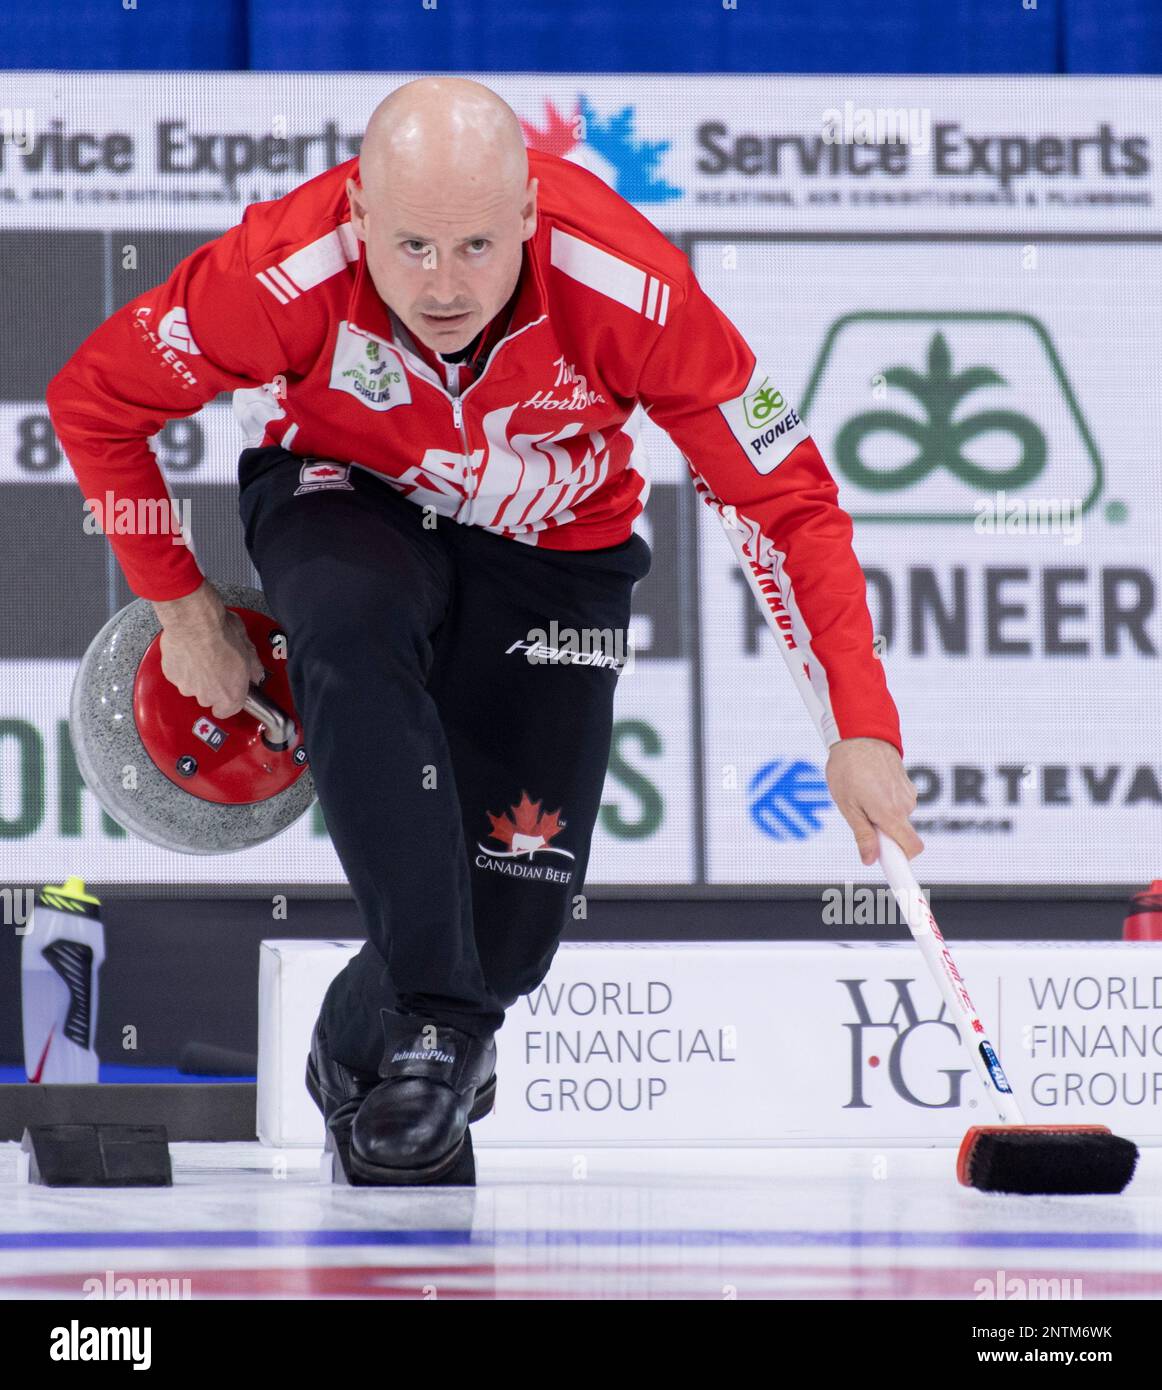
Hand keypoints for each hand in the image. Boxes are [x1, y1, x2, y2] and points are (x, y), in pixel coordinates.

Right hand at [154, 581, 266, 719]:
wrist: (195, 622)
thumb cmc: (223, 634)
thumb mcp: (249, 649)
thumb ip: (254, 668)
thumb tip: (256, 674)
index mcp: (230, 695)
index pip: (228, 711)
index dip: (229, 699)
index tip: (230, 688)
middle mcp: (207, 696)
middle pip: (209, 698)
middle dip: (213, 683)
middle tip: (218, 664)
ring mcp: (187, 687)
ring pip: (193, 686)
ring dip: (197, 675)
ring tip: (202, 655)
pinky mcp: (172, 676)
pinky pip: (179, 675)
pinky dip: (183, 666)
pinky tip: (190, 652)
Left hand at [826, 737, 922, 866]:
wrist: (861, 733)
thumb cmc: (848, 768)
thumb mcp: (847, 805)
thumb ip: (862, 834)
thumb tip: (870, 859)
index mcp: (890, 813)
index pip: (912, 849)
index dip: (908, 866)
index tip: (903, 881)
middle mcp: (905, 806)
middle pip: (902, 836)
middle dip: (885, 836)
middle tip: (861, 821)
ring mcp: (908, 794)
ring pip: (898, 819)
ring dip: (883, 817)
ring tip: (860, 796)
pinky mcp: (908, 785)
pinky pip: (898, 805)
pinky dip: (886, 803)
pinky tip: (869, 786)